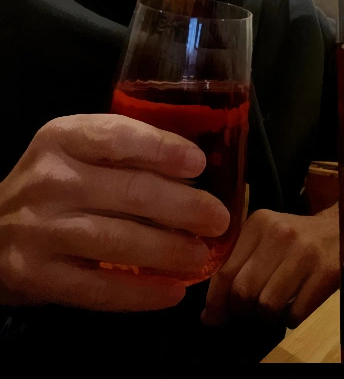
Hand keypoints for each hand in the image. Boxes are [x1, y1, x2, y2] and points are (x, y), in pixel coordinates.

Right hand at [0, 114, 229, 311]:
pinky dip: (140, 293)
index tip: (199, 164)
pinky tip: (172, 293)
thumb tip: (195, 174)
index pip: (119, 136)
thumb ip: (123, 155)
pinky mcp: (38, 276)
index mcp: (63, 138)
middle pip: (131, 192)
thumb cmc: (52, 186)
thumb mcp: (76, 154)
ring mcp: (41, 230)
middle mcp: (51, 180)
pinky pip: (99, 288)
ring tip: (202, 255)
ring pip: (120, 241)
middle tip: (219, 218)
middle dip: (185, 207)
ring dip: (170, 250)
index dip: (163, 149)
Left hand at [201, 203, 338, 329]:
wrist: (340, 229)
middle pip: (243, 291)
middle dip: (241, 311)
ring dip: (265, 317)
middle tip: (248, 312)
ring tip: (271, 310)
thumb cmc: (295, 238)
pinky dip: (289, 320)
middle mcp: (279, 234)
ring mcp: (304, 253)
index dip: (215, 302)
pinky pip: (295, 314)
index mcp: (258, 223)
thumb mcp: (266, 237)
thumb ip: (238, 264)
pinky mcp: (327, 273)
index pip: (225, 270)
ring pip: (267, 305)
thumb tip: (211, 313)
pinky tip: (293, 307)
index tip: (212, 319)